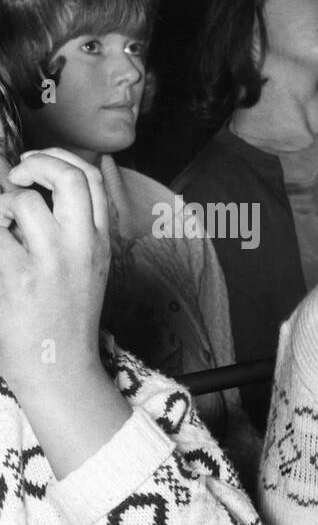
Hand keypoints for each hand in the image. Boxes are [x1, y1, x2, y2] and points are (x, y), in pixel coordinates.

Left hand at [0, 149, 109, 390]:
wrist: (59, 366)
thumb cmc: (65, 317)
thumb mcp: (87, 269)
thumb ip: (74, 229)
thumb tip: (35, 190)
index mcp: (100, 242)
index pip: (92, 179)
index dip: (59, 158)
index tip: (35, 165)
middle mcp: (82, 247)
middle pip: (70, 177)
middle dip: (37, 164)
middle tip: (16, 176)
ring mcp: (50, 262)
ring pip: (23, 202)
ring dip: (1, 206)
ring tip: (1, 227)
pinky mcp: (17, 277)